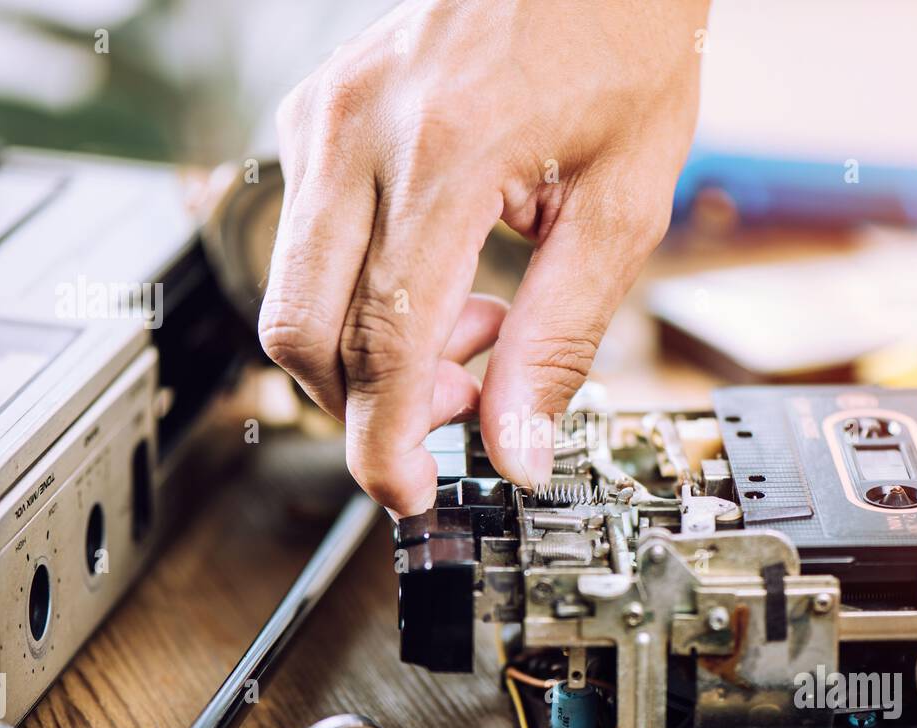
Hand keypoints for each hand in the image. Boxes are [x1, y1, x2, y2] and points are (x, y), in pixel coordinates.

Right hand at [258, 0, 707, 514]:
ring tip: (474, 323)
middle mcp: (355, 131)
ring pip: (293, 296)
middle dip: (371, 405)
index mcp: (443, 152)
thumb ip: (560, 338)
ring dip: (368, 352)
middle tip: (463, 401)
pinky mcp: (314, 116)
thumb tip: (516, 447)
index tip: (410, 492)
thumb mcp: (623, 205)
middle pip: (303, 333)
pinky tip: (438, 277)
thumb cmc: (619, 46)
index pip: (379, 342)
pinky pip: (307, 246)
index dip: (385, 441)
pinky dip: (359, 296)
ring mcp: (322, 118)